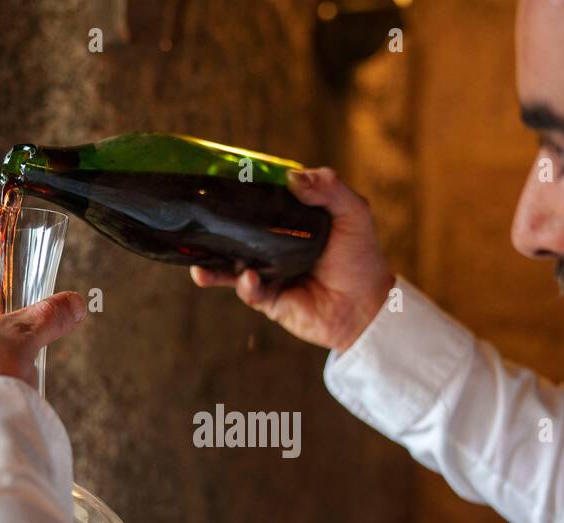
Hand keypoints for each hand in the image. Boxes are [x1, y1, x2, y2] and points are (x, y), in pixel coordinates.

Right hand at [190, 167, 395, 351]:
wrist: (367, 305)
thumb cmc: (360, 256)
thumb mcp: (352, 212)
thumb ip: (328, 188)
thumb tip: (292, 176)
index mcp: (287, 222)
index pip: (257, 204)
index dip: (237, 195)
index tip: (215, 184)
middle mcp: (272, 246)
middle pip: (234, 235)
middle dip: (211, 232)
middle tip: (195, 223)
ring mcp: (268, 274)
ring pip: (230, 267)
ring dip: (211, 266)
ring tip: (198, 266)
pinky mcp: (270, 300)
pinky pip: (249, 291)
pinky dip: (244, 285)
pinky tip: (247, 277)